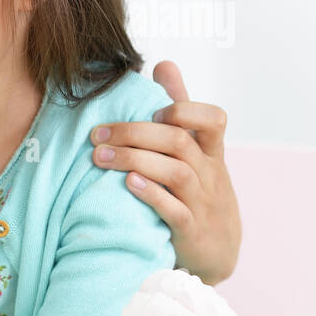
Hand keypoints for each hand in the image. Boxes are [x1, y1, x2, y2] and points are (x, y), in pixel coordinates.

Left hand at [89, 60, 240, 284]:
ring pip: (175, 173)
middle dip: (136, 133)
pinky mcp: (189, 230)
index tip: (154, 109)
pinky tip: (127, 184)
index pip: (214, 119)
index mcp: (210, 152)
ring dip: (134, 160)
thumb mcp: (197, 152)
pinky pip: (174, 211)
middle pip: (179, 142)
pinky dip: (151, 195)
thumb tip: (164, 63)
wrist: (218, 252)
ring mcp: (201, 202)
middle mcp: (209, 174)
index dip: (185, 109)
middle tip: (98, 134)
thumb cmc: (199, 190)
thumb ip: (180, 110)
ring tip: (99, 157)